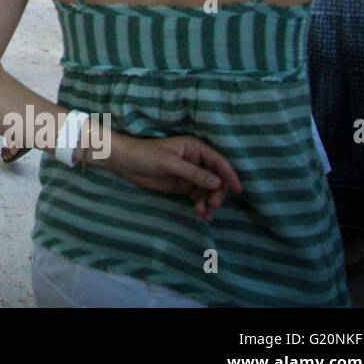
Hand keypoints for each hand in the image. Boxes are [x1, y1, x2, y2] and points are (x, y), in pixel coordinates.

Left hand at [104, 133, 242, 223]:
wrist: (125, 162)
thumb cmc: (145, 154)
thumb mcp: (168, 163)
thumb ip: (192, 172)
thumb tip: (216, 182)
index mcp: (195, 148)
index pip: (219, 161)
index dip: (230, 175)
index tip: (238, 190)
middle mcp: (197, 161)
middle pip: (217, 178)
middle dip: (218, 192)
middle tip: (213, 204)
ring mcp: (191, 175)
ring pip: (209, 190)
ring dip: (210, 202)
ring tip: (203, 212)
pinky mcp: (184, 186)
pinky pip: (199, 197)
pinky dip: (202, 206)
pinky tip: (202, 215)